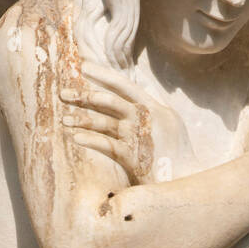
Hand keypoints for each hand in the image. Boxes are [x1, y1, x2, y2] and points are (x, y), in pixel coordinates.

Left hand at [60, 61, 196, 184]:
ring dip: (81, 119)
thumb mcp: (169, 126)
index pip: (125, 85)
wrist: (186, 181)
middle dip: (83, 96)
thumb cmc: (176, 156)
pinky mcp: (132, 155)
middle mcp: (146, 117)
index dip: (103, 74)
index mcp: (155, 108)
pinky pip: (105, 144)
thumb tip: (133, 95)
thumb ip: (151, 111)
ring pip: (103, 122)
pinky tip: (76, 137)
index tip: (83, 66)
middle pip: (109, 100)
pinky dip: (90, 139)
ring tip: (65, 118)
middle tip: (63, 93)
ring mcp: (138, 135)